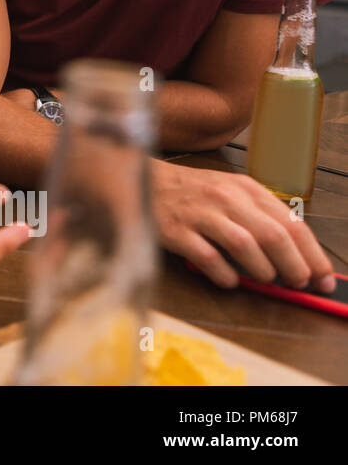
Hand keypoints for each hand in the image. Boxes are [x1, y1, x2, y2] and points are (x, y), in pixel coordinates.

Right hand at [151, 160, 336, 292]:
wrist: (142, 180)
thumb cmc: (191, 193)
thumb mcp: (230, 194)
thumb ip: (259, 219)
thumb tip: (294, 256)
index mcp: (245, 189)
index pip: (291, 223)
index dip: (313, 254)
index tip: (323, 277)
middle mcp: (226, 198)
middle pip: (273, 236)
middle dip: (294, 267)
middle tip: (299, 284)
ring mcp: (200, 214)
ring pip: (245, 245)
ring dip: (262, 270)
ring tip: (266, 280)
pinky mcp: (177, 230)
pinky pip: (208, 258)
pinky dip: (225, 275)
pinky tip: (229, 280)